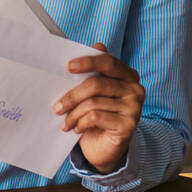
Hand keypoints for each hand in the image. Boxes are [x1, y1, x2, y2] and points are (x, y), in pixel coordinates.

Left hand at [53, 42, 144, 172]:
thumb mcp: (92, 94)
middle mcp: (135, 89)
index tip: (68, 67)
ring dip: (73, 114)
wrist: (105, 146)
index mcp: (128, 75)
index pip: (108, 61)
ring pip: (93, 103)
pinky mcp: (128, 125)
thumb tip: (95, 45)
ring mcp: (134, 107)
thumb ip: (92, 72)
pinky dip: (81, 123)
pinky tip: (77, 129)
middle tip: (56, 107)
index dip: (88, 62)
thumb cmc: (97, 115)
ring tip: (65, 122)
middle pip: (97, 84)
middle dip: (72, 96)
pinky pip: (96, 117)